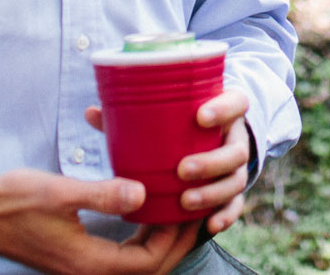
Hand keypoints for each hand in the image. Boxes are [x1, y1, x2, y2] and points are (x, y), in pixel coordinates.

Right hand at [0, 169, 195, 274]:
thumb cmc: (14, 201)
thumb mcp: (61, 193)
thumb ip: (103, 195)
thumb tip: (143, 195)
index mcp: (88, 263)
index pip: (149, 262)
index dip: (174, 238)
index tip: (189, 207)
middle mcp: (88, 271)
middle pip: (148, 268)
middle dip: (175, 243)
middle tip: (195, 211)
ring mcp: (82, 266)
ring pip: (135, 263)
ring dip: (159, 242)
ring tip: (177, 210)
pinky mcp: (76, 256)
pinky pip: (120, 255)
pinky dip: (140, 239)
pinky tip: (146, 213)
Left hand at [86, 88, 251, 235]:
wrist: (211, 137)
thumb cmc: (182, 122)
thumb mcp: (168, 112)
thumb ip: (135, 114)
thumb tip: (92, 112)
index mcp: (225, 111)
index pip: (236, 103)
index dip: (222, 110)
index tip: (199, 117)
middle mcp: (236, 138)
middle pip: (237, 150)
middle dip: (211, 162)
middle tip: (182, 169)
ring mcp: (237, 166)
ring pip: (237, 180)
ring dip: (213, 192)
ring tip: (186, 201)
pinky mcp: (234, 189)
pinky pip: (235, 205)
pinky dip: (225, 216)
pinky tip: (209, 225)